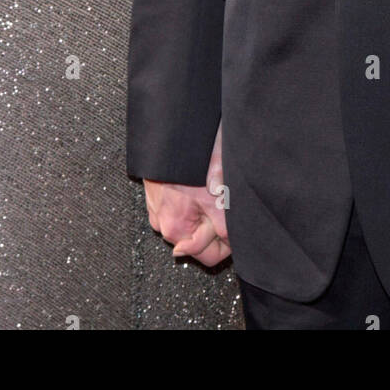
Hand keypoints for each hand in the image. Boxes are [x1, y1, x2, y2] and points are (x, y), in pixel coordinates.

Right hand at [142, 123, 230, 266]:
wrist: (170, 133)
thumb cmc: (192, 162)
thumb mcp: (217, 199)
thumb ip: (222, 230)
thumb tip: (228, 246)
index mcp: (177, 230)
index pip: (211, 256)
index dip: (229, 241)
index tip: (234, 222)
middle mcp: (164, 225)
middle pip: (200, 240)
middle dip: (215, 225)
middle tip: (222, 200)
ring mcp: (157, 210)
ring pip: (191, 223)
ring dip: (203, 211)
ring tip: (209, 188)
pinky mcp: (155, 196)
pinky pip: (178, 209)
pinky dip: (190, 200)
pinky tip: (197, 183)